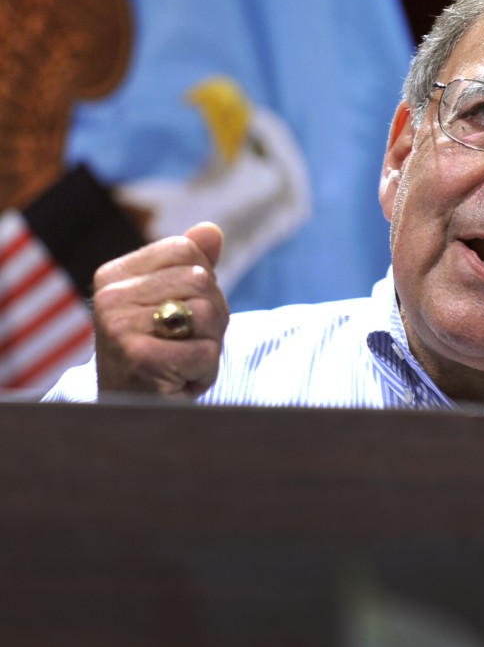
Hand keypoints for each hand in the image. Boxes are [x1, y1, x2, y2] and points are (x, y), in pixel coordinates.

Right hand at [92, 222, 229, 396]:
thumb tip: (212, 230)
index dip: (203, 282)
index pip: (186, 250)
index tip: (182, 314)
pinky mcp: (137, 358)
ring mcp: (119, 327)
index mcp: (114, 275)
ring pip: (208, 314)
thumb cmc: (159, 356)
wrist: (131, 417)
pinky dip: (205, 371)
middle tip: (185, 345)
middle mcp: (109, 297)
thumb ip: (191, 264)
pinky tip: (180, 381)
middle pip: (202, 280)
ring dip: (210, 345)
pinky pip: (204, 352)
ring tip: (182, 363)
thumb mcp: (174, 304)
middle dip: (212, 317)